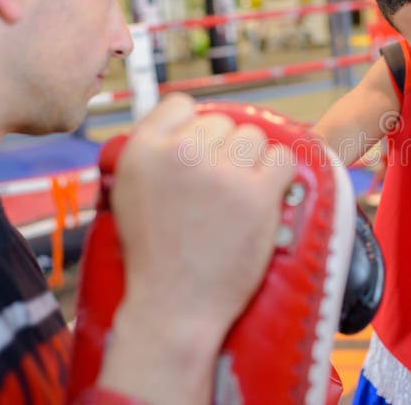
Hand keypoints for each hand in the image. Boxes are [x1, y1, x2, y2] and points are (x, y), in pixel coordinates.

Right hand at [99, 94, 293, 401]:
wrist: (174, 306)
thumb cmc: (153, 254)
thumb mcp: (127, 192)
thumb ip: (152, 152)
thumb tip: (184, 121)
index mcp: (143, 150)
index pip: (182, 104)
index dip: (194, 126)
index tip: (200, 152)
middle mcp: (181, 153)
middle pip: (222, 121)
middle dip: (224, 149)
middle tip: (219, 185)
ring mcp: (221, 172)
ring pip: (254, 136)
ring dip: (252, 161)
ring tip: (239, 193)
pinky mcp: (256, 194)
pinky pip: (283, 158)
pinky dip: (279, 175)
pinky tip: (264, 195)